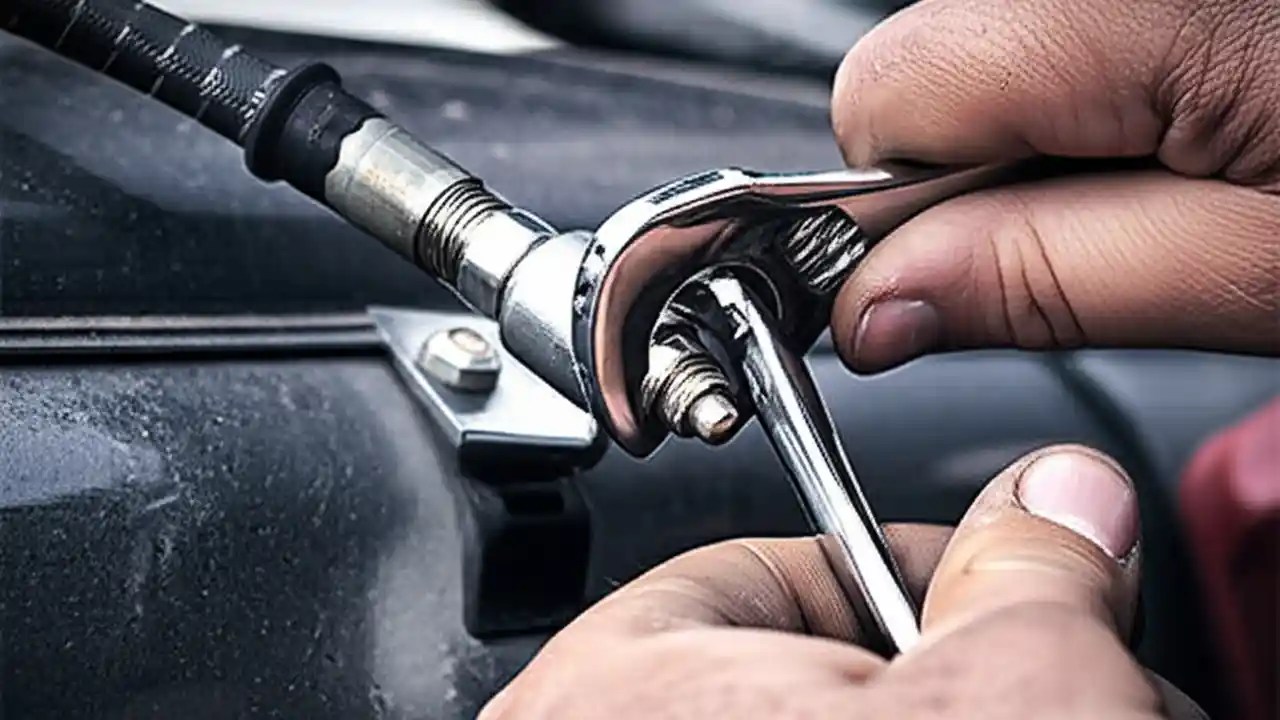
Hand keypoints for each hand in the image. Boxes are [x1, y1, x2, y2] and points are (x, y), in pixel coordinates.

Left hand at [480, 447, 1205, 718]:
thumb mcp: (995, 708)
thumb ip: (1023, 579)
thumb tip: (1061, 503)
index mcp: (630, 681)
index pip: (775, 555)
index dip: (917, 567)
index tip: (1005, 591)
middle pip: (803, 655)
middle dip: (946, 659)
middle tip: (1045, 691)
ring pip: (810, 717)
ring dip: (940, 711)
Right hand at [827, 0, 1277, 371]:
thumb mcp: (1252, 265)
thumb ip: (1045, 280)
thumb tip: (871, 306)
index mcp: (1124, 5)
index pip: (879, 98)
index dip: (898, 207)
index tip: (966, 272)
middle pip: (913, 65)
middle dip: (965, 166)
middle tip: (1095, 218)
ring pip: (973, 47)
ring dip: (1031, 124)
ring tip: (1161, 162)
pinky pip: (1038, 27)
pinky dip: (1078, 87)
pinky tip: (1172, 117)